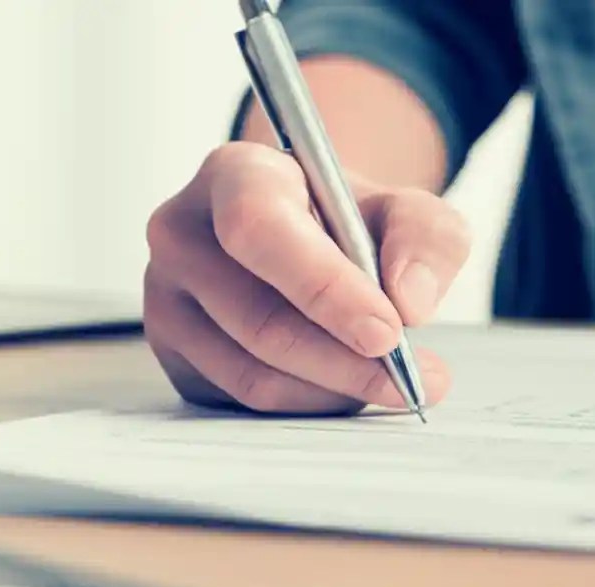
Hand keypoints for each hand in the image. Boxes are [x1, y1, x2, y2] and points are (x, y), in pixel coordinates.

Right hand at [144, 142, 466, 413]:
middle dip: (348, 362)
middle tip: (415, 378)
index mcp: (235, 176)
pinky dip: (309, 403)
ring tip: (388, 379)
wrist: (313, 238)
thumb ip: (427, 240)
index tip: (388, 332)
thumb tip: (410, 302)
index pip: (259, 229)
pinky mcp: (174, 354)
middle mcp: (184, 233)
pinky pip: (243, 402)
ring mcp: (167, 299)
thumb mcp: (410, 212)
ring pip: (254, 375)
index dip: (324, 288)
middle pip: (260, 320)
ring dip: (334, 390)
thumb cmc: (353, 221)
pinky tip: (342, 383)